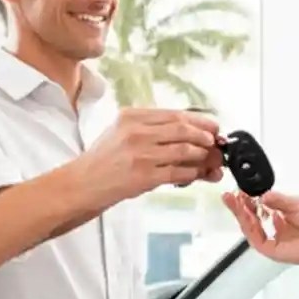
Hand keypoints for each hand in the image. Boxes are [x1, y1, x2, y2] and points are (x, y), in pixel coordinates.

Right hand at [78, 108, 223, 203]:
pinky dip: (193, 174)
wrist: (81, 184)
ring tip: (212, 162)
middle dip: (206, 137)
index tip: (213, 127)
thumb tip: (189, 133)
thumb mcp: (121, 133)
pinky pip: (178, 172)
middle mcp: (137, 132)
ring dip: (203, 157)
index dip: (200, 120)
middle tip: (217, 144)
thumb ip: (152, 130)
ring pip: (185, 150)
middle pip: (184, 129)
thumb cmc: (103, 161)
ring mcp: (141, 154)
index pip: (175, 114)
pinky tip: (197, 175)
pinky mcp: (144, 176)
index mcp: (132, 116)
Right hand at [221, 190, 298, 272]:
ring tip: (234, 201)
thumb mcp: (295, 204)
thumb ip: (278, 199)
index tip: (239, 190)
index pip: (256, 208)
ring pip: (249, 228)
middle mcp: (271, 228)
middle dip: (238, 206)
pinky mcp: (271, 250)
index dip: (246, 199)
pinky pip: (255, 238)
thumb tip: (262, 195)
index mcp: (277, 216)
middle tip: (229, 195)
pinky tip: (247, 215)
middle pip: (249, 218)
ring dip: (240, 214)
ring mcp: (270, 240)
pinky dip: (249, 227)